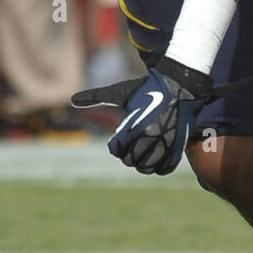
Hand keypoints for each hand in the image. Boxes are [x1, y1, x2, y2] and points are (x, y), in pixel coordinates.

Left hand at [71, 58, 213, 175]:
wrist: (179, 84)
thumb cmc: (146, 88)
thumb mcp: (120, 92)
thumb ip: (96, 97)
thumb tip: (72, 99)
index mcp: (135, 125)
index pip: (118, 150)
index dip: (115, 148)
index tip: (117, 142)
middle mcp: (151, 136)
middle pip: (131, 160)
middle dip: (128, 156)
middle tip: (130, 149)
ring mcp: (166, 142)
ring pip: (148, 167)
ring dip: (142, 165)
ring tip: (141, 158)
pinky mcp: (178, 145)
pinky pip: (166, 167)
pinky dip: (159, 168)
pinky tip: (155, 162)